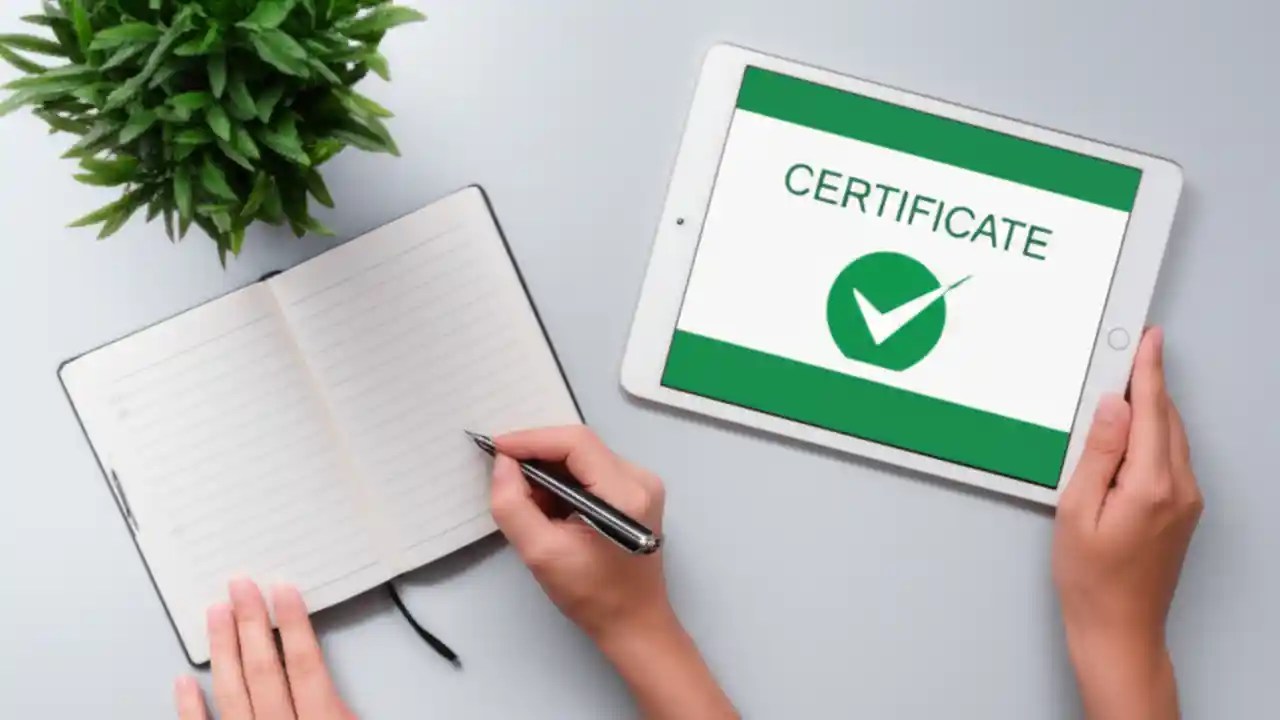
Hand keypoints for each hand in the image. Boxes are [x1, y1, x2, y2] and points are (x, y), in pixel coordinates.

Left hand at [175, 579, 354, 719]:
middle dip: (251, 623)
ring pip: (231, 693)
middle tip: (241, 587)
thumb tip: (359, 679)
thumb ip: (346, 705)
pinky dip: (190, 707)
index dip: (294, 625)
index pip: (305, 666)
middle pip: (264, 671)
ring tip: (216, 612)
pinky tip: (185, 681)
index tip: (284, 591)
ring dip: (223, 649)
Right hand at [488, 426, 669, 640]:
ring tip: (529, 504)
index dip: (532, 440)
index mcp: (625, 494)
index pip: (575, 443)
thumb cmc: (591, 595)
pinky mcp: (636, 492)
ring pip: (583, 457)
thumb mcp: (541, 553)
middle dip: (538, 457)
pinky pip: (592, 471)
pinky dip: (565, 483)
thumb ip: (514, 505)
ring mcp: (642, 484)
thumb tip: (502, 464)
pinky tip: (551, 509)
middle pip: (579, 446)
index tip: (496, 449)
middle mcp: (640, 479)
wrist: (634, 623)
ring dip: (550, 473)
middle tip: (506, 479)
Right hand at [1053, 328, 1201, 718]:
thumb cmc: (1090, 579)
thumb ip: (1098, 453)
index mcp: (1150, 485)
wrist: (1119, 629)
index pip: (1151, 411)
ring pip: (1172, 437)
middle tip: (1127, 354)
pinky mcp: (1184, 511)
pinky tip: (1130, 435)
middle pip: (1167, 419)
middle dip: (1148, 385)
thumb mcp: (1076, 510)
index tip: (1147, 340)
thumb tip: (1113, 407)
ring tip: (1123, 390)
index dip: (1148, 371)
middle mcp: (1179, 489)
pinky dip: (1154, 436)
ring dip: (1151, 410)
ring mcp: (1187, 501)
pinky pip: (1172, 458)